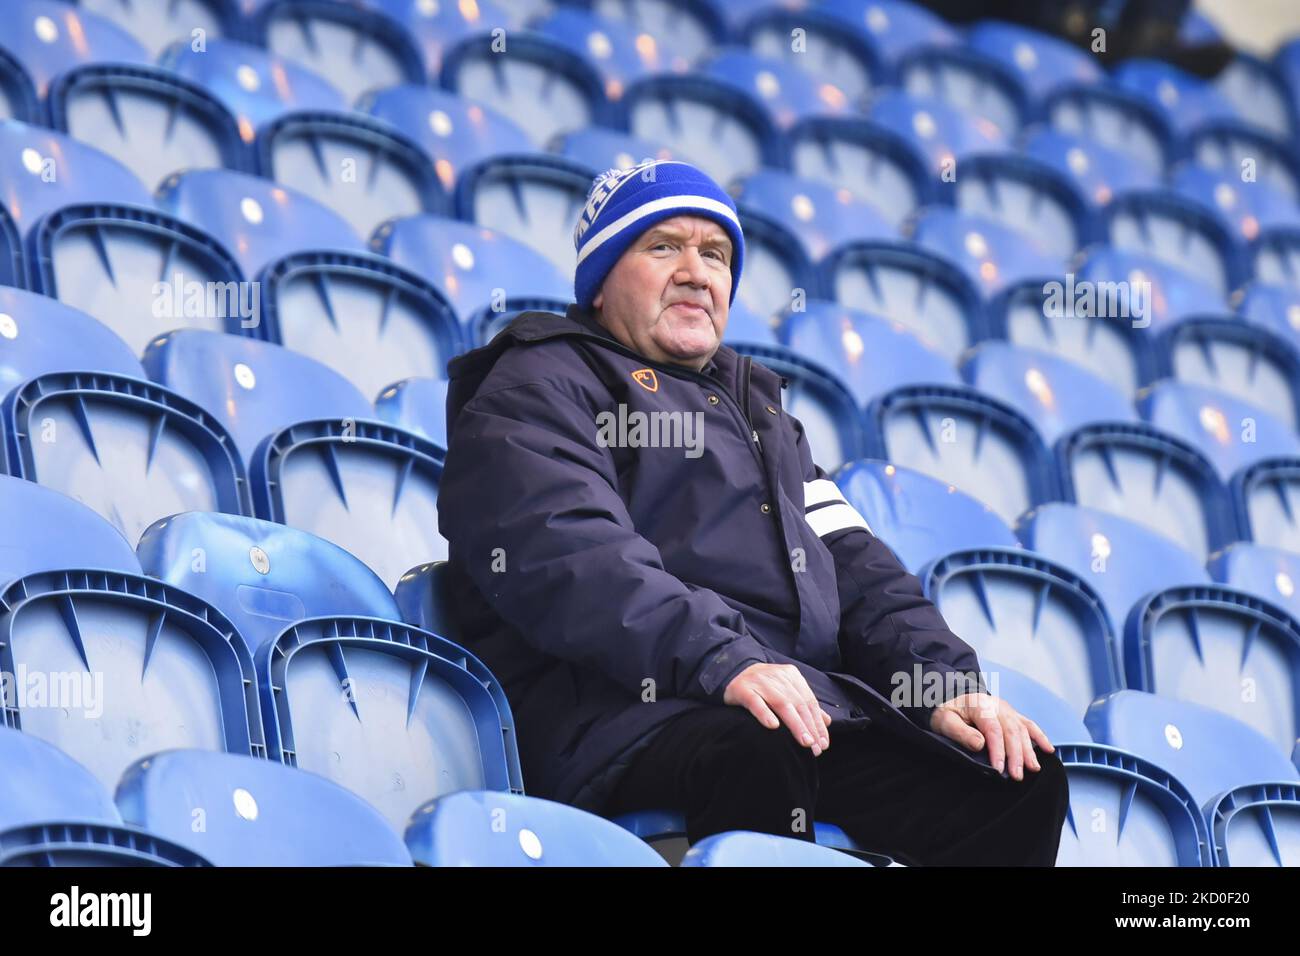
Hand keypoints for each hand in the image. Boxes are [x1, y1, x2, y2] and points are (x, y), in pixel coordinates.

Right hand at [723, 663, 832, 755]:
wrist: (733, 670)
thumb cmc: (764, 686)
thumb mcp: (786, 690)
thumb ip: (806, 703)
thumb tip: (827, 721)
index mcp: (791, 676)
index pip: (809, 702)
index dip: (818, 723)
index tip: (823, 743)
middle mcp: (778, 677)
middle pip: (798, 704)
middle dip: (810, 727)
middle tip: (816, 748)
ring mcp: (760, 682)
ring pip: (781, 704)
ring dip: (795, 724)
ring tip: (805, 742)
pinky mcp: (743, 689)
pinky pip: (755, 702)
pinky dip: (765, 714)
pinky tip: (773, 727)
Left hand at [929, 694, 1053, 780]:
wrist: (949, 697)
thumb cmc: (946, 711)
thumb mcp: (944, 720)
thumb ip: (960, 732)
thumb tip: (980, 744)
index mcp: (979, 705)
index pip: (992, 729)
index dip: (998, 750)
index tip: (999, 769)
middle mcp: (997, 705)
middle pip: (1011, 731)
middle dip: (1016, 755)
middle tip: (1017, 775)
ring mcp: (1006, 709)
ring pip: (1022, 730)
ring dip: (1029, 750)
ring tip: (1033, 768)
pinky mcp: (1012, 715)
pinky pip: (1029, 725)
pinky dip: (1040, 737)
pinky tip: (1049, 750)